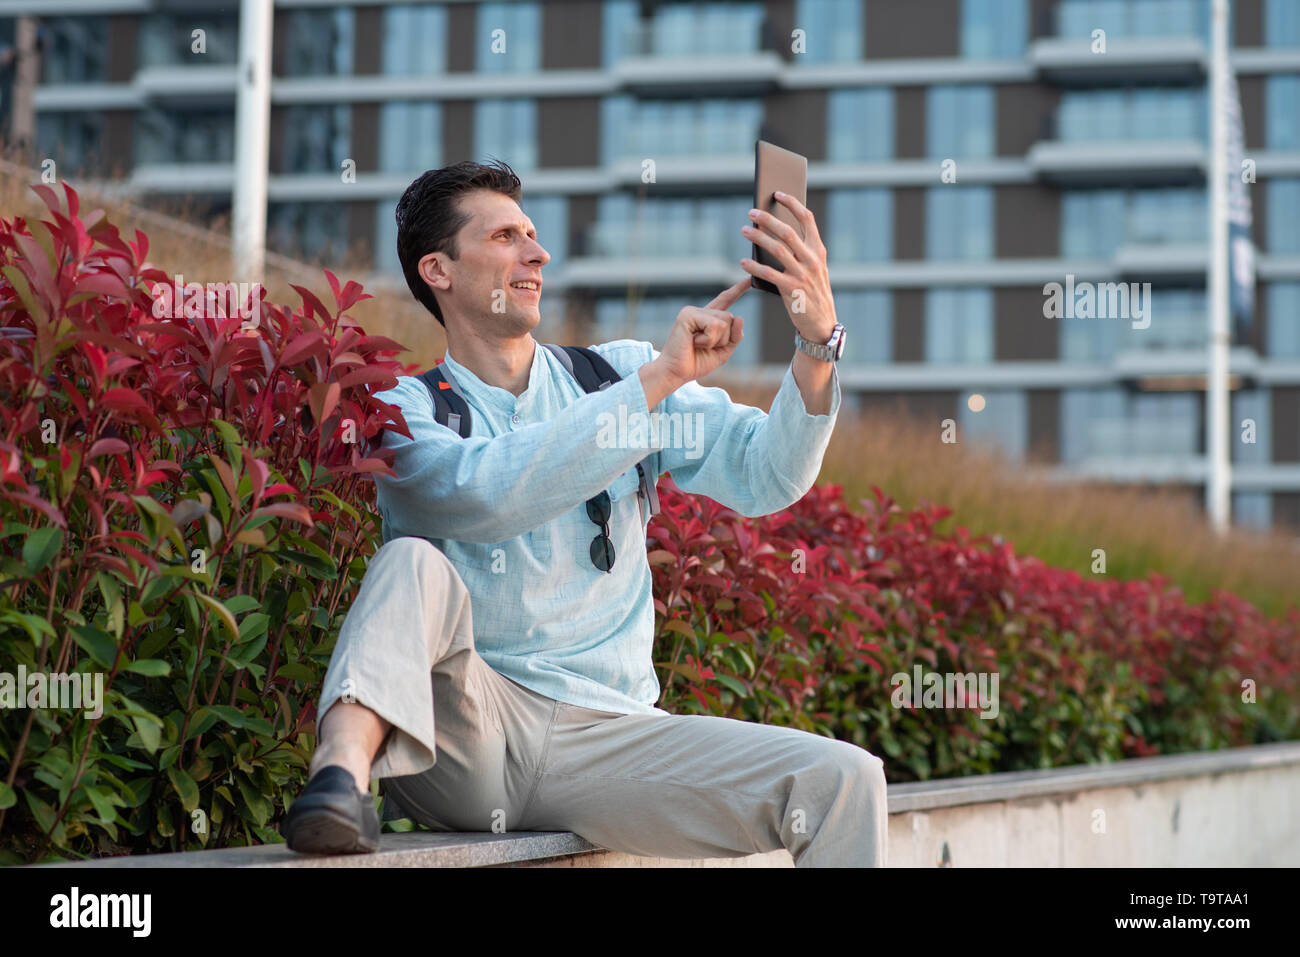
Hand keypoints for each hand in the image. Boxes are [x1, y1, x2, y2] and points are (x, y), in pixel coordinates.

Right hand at [653, 277, 748, 387]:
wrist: (676, 372)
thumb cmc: (696, 362)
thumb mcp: (723, 351)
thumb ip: (735, 336)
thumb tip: (739, 317)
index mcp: (708, 319)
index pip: (725, 300)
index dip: (738, 289)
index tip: (750, 278)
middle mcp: (701, 312)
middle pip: (730, 318)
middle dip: (724, 339)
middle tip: (703, 346)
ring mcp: (693, 311)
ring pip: (724, 322)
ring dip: (716, 340)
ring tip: (697, 344)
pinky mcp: (688, 315)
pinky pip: (714, 326)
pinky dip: (708, 340)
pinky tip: (693, 342)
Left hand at [740, 192, 836, 342]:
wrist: (822, 323)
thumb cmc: (813, 292)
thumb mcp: (814, 269)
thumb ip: (800, 251)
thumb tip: (775, 232)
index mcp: (819, 250)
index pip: (807, 218)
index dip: (792, 203)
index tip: (777, 193)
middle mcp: (812, 259)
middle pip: (787, 231)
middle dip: (767, 219)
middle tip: (752, 212)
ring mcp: (802, 274)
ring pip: (776, 249)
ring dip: (758, 238)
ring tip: (744, 231)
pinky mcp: (791, 289)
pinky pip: (768, 273)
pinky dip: (754, 266)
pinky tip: (743, 262)